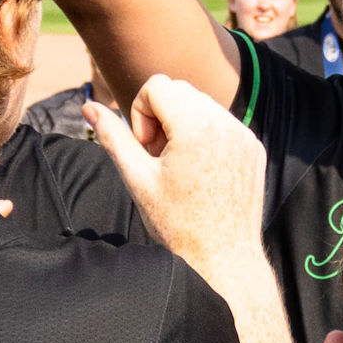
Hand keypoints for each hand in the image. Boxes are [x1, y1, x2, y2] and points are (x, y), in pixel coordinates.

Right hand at [88, 77, 271, 285]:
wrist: (223, 258)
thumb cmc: (176, 224)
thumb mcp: (137, 178)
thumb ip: (113, 136)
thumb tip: (87, 106)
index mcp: (196, 127)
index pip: (157, 85)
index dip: (141, 114)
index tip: (146, 149)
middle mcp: (225, 123)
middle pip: (179, 90)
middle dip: (161, 117)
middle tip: (160, 158)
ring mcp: (244, 134)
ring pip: (201, 103)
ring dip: (182, 124)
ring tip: (179, 166)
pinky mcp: (254, 146)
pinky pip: (222, 122)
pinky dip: (204, 135)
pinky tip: (199, 171)